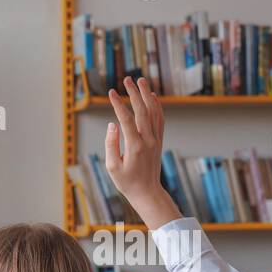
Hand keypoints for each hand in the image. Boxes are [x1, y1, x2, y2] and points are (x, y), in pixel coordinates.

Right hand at [105, 77, 180, 228]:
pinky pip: (160, 118)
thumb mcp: (112, 167)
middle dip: (134, 93)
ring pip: (153, 111)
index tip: (111, 92)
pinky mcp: (159, 140)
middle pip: (142, 110)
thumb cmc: (126, 182)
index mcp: (135, 146)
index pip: (126, 119)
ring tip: (141, 81)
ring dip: (147, 95)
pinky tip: (152, 96)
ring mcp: (156, 139)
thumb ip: (111, 145)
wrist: (147, 191)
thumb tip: (112, 124)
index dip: (118, 104)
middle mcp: (148, 140)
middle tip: (127, 79)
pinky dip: (157, 105)